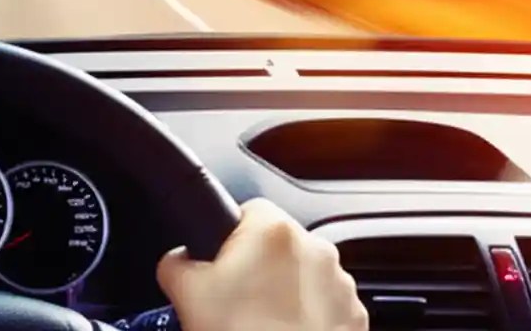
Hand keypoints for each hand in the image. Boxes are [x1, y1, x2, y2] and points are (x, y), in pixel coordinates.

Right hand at [157, 199, 367, 330]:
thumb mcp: (184, 293)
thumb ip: (175, 261)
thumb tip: (179, 260)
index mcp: (274, 231)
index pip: (247, 211)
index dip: (228, 240)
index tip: (221, 268)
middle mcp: (316, 250)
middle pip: (277, 246)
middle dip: (258, 269)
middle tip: (235, 304)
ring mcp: (341, 286)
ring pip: (303, 277)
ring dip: (285, 294)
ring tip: (262, 326)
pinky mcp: (354, 318)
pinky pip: (325, 308)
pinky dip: (308, 320)